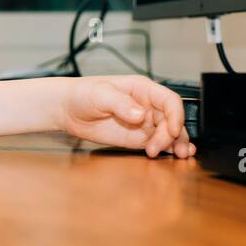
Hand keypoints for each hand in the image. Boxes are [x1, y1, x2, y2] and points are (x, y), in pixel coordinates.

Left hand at [54, 75, 194, 158]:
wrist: (67, 110)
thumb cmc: (82, 94)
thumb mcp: (100, 94)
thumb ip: (121, 103)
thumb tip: (140, 115)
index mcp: (142, 89)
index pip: (169, 101)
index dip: (175, 115)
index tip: (172, 130)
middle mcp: (147, 106)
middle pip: (171, 120)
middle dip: (171, 135)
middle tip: (157, 148)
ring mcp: (143, 123)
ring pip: (168, 134)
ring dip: (176, 144)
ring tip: (178, 155)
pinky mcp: (136, 138)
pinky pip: (156, 144)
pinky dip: (166, 150)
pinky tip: (173, 156)